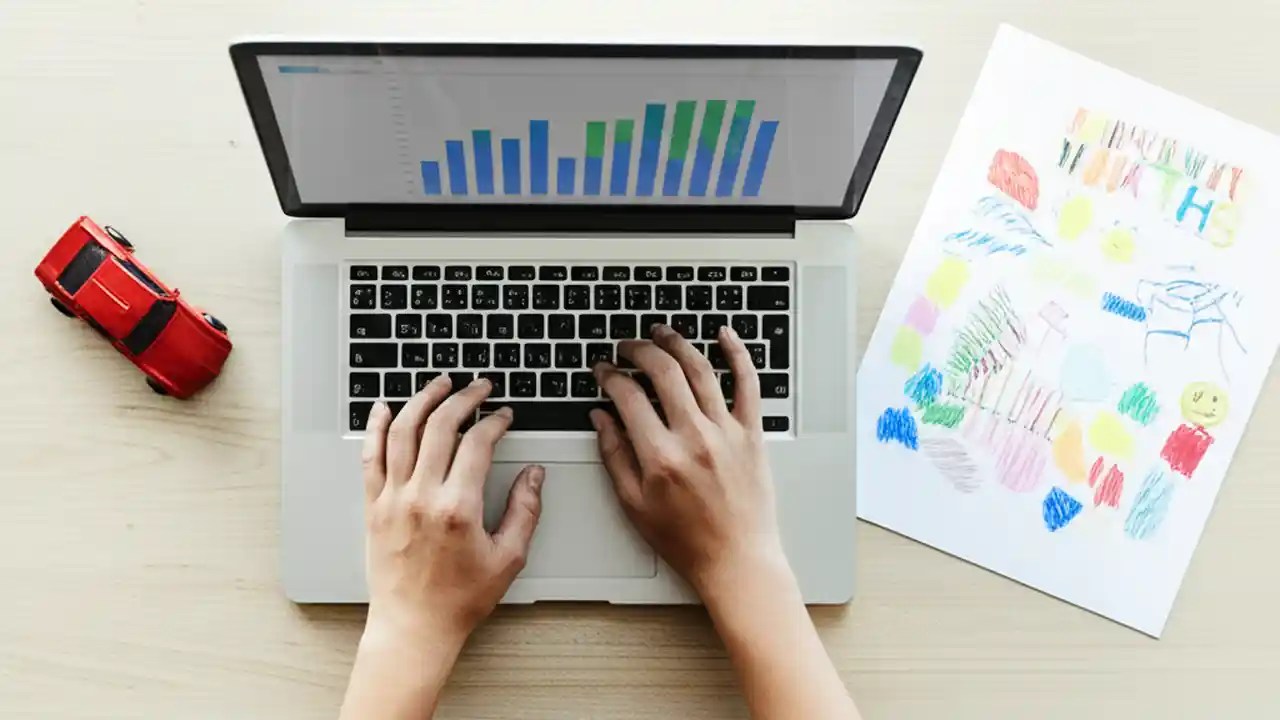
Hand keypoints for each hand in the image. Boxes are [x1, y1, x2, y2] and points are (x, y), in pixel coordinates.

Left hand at [360, 376, 544, 644]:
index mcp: (458, 508)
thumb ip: (525, 510)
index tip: (504, 415)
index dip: (495, 422)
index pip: (478, 444)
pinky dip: (376, 427)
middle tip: (478, 387)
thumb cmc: (459, 599)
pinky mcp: (374, 506)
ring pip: (403, 431)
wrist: (414, 626)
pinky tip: (385, 407)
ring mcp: (393, 499)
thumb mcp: (508, 558)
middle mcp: (422, 497)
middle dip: (464, 398)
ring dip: (422, 400)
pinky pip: (370, 456)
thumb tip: (534, 475)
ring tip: (439, 384)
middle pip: (441, 427)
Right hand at [590, 324, 785, 601]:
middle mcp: (694, 437)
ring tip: (662, 333)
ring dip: (677, 343)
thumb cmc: (686, 540)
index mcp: (660, 456)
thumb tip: (600, 417)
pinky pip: (748, 384)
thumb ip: (614, 455)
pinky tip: (725, 335)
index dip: (610, 376)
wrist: (736, 559)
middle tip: (627, 346)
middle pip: (663, 372)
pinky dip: (738, 355)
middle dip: (639, 350)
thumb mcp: (634, 504)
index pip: (628, 396)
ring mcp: (726, 432)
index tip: (603, 371)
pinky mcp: (752, 434)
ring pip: (700, 369)